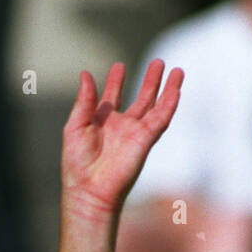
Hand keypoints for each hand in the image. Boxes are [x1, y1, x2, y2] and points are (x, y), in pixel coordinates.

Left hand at [61, 60, 183, 219]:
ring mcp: (135, 133)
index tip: (118, 67)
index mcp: (102, 123)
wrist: (89, 188)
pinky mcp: (146, 139)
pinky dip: (169, 104)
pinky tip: (176, 90)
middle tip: (158, 62)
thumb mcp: (75, 126)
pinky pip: (161, 119)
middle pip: (141, 99)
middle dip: (150, 81)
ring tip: (176, 70)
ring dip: (166, 88)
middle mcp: (121, 127)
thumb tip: (85, 74)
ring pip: (156, 106)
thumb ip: (84, 101)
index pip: (112, 97)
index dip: (115, 82)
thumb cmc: (77, 164)